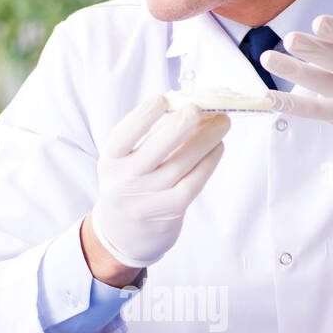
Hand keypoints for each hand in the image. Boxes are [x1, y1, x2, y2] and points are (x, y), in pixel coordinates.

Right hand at [90, 95, 229, 269]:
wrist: (123, 233)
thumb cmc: (130, 183)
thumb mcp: (124, 161)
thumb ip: (147, 137)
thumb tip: (187, 107)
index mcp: (110, 161)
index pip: (123, 136)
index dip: (142, 116)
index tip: (163, 98)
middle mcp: (124, 181)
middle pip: (155, 150)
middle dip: (179, 126)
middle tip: (199, 108)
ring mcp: (147, 198)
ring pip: (181, 164)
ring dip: (205, 140)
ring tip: (222, 123)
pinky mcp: (169, 211)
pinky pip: (193, 183)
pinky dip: (209, 162)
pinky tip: (217, 147)